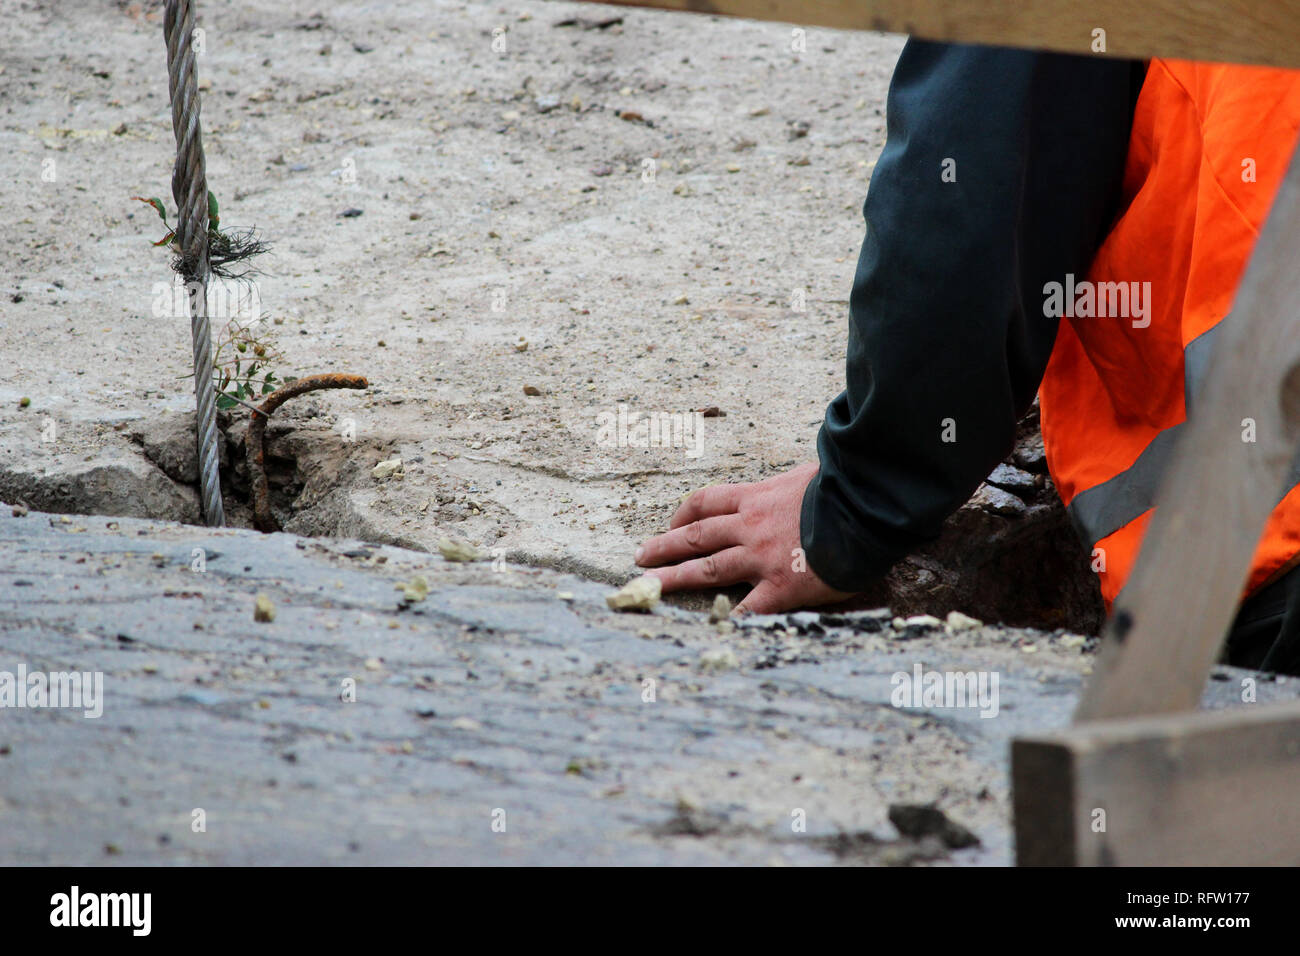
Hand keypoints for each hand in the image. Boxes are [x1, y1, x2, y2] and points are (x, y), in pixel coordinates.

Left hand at [635, 462, 854, 614]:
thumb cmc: (845, 486)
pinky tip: (712, 630)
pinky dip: (730, 618)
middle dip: (663, 546)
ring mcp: (762, 557)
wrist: (868, 506)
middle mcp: (750, 526)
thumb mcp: (808, 476)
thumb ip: (790, 488)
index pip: (708, 502)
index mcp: (756, 497)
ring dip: (674, 578)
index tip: (671, 523)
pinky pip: (748, 607)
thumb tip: (796, 485)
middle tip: (640, 557)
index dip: (684, 513)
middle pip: (695, 536)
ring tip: (649, 587)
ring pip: (706, 568)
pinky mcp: (781, 586)